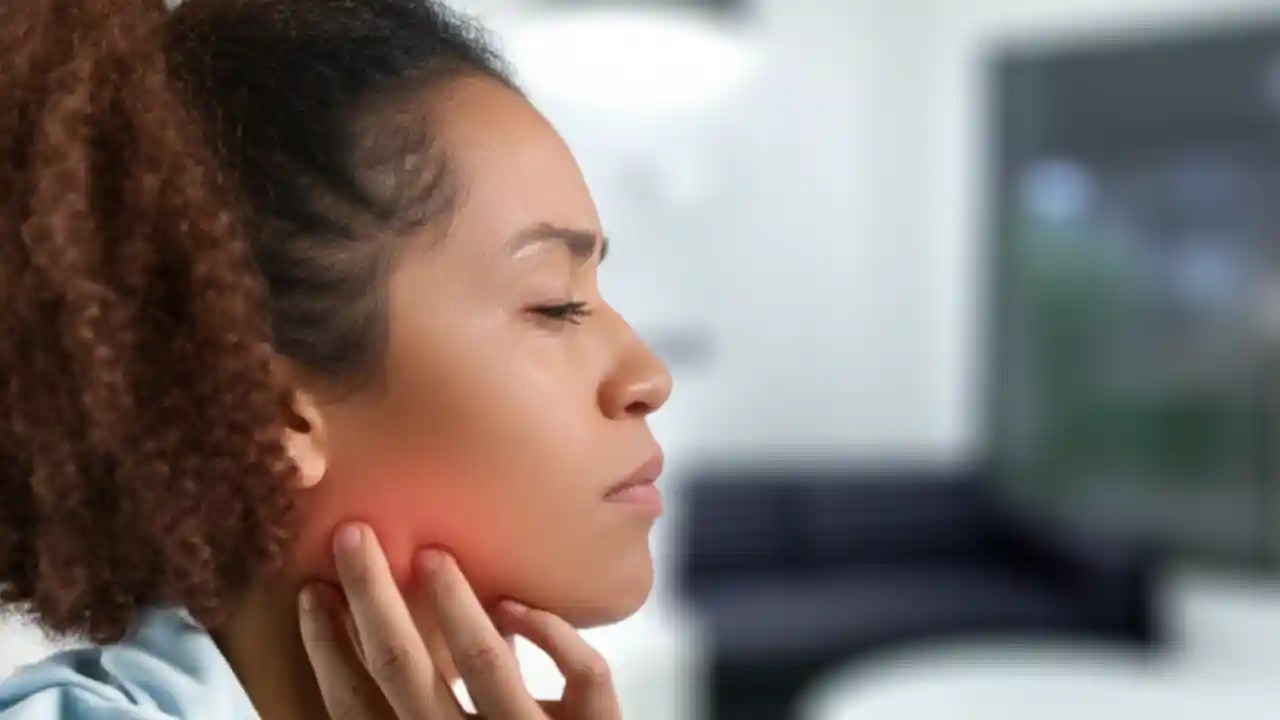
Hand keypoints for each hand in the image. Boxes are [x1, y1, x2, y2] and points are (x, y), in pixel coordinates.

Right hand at [297, 523, 622, 719]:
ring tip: (432, 552)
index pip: (354, 709)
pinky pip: (581, 676)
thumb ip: (424, 711)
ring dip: (454, 602)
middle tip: (354, 534)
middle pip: (404, 670)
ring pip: (485, 663)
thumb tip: (391, 634)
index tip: (312, 592)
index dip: (327, 650)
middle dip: (373, 599)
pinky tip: (518, 606)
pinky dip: (551, 633)